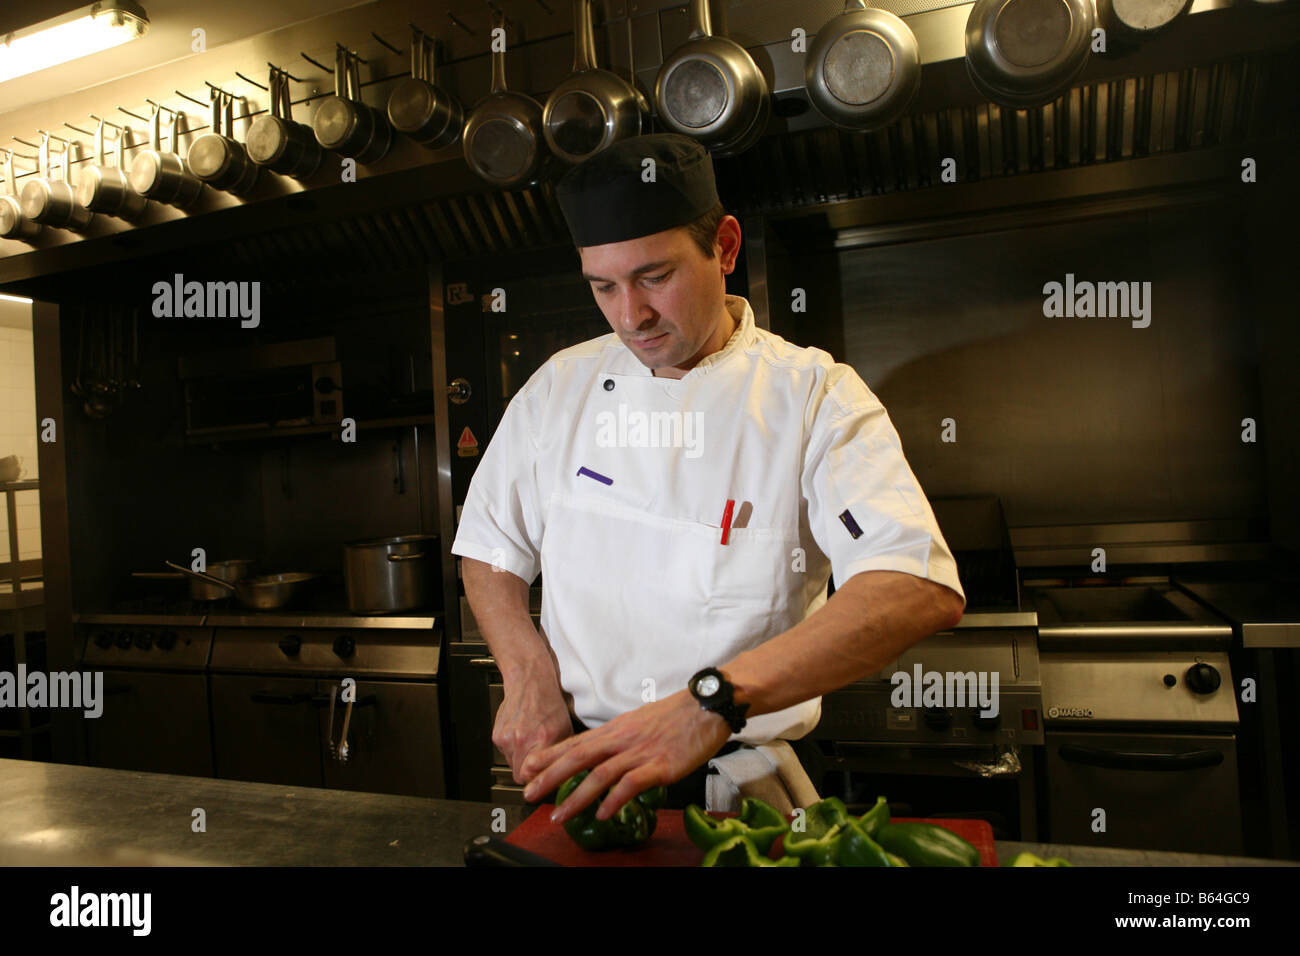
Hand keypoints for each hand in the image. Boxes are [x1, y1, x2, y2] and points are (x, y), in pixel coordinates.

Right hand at [493, 677, 573, 783]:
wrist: (530, 682)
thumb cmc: (549, 703)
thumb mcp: (566, 729)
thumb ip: (561, 754)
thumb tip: (565, 773)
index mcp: (542, 739)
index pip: (533, 778)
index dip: (538, 782)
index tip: (544, 781)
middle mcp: (521, 739)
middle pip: (519, 777)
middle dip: (528, 774)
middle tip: (538, 765)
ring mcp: (506, 738)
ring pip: (511, 765)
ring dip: (520, 761)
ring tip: (530, 744)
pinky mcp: (497, 735)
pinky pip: (504, 754)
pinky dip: (513, 750)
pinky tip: (522, 736)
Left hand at [518, 689, 731, 823]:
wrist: (706, 705)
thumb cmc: (676, 715)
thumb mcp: (638, 722)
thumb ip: (619, 740)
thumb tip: (602, 756)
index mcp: (615, 729)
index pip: (575, 742)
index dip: (549, 756)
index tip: (526, 768)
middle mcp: (622, 739)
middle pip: (579, 757)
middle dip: (550, 777)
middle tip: (528, 793)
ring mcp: (640, 752)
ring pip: (600, 774)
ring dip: (577, 797)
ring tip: (559, 816)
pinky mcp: (661, 765)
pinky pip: (632, 783)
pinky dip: (615, 799)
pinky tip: (603, 814)